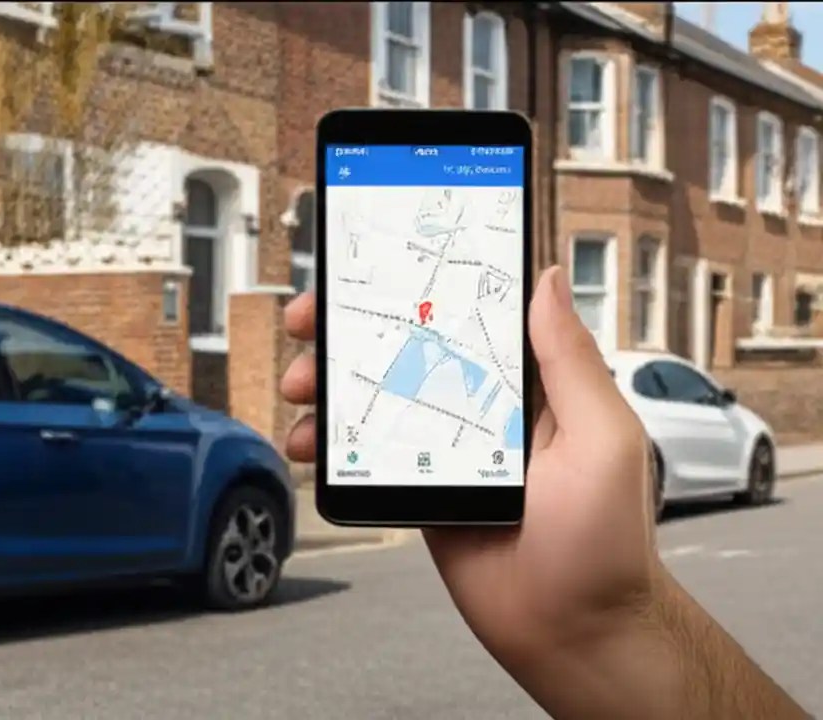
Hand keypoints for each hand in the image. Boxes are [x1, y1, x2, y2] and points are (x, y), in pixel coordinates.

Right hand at [280, 267, 660, 667]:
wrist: (572, 631)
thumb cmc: (606, 542)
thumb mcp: (603, 438)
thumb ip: (571, 361)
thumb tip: (544, 280)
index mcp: (529, 385)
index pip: (466, 316)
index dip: (416, 285)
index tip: (372, 265)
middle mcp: (482, 408)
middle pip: (405, 349)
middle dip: (350, 330)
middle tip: (310, 321)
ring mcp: (445, 449)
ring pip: (374, 398)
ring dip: (329, 384)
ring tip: (300, 386)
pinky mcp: (417, 489)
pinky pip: (366, 454)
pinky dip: (330, 445)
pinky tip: (311, 444)